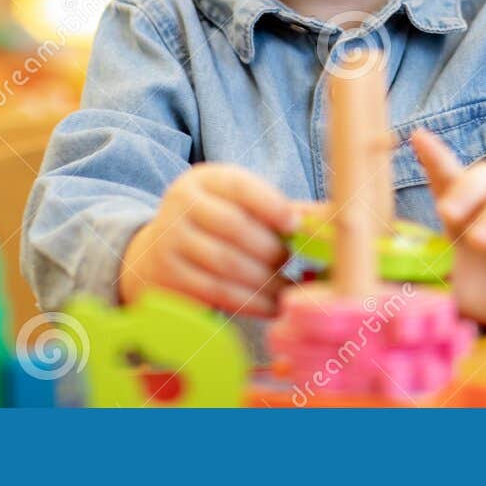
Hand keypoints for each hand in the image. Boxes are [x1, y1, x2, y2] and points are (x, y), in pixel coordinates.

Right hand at [119, 164, 298, 316]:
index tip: (295, 224)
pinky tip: (270, 306)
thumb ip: (275, 209)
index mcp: (205, 180)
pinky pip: (215, 293)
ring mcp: (170, 241)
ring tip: (287, 289)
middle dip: (270, 249)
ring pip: (226, 264)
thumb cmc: (215, 224)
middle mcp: (181, 205)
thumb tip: (328, 218)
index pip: (240, 186)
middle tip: (289, 263)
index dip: (270, 205)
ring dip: (264, 280)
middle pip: (234, 227)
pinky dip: (249, 303)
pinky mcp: (167, 277)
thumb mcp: (235, 204)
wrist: (156, 251)